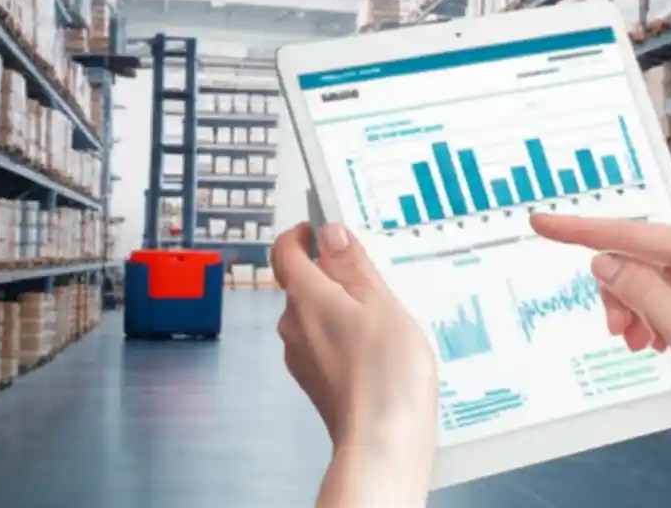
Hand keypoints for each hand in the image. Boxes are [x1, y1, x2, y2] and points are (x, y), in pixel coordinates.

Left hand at [272, 222, 436, 506]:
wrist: (383, 441)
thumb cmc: (386, 372)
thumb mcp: (380, 301)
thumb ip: (352, 265)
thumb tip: (330, 234)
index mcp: (306, 297)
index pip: (284, 252)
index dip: (300, 235)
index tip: (320, 228)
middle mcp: (294, 326)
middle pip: (300, 284)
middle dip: (329, 273)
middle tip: (369, 273)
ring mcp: (301, 356)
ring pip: (314, 316)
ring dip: (339, 307)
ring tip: (381, 315)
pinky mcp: (315, 381)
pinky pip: (323, 343)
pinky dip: (343, 336)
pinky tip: (376, 348)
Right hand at [532, 215, 670, 507]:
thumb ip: (640, 290)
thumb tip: (602, 261)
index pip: (628, 234)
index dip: (579, 230)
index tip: (540, 222)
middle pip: (633, 258)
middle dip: (616, 294)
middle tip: (620, 333)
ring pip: (644, 279)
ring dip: (632, 310)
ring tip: (642, 344)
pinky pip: (662, 294)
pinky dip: (649, 317)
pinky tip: (656, 342)